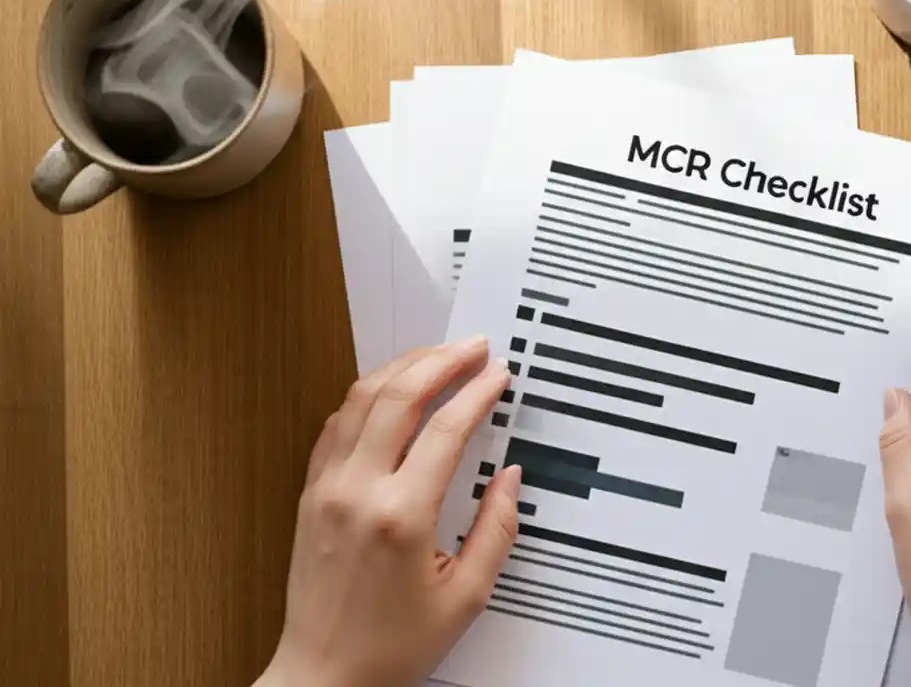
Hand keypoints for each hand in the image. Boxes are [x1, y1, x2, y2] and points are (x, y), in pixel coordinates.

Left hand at [255, 336, 521, 686]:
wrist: (323, 677)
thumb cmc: (390, 648)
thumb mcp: (466, 597)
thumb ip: (496, 529)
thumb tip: (509, 476)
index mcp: (401, 517)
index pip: (445, 429)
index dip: (477, 392)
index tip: (497, 374)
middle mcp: (357, 492)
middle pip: (397, 396)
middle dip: (440, 360)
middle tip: (472, 347)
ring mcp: (326, 489)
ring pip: (359, 399)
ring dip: (401, 368)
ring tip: (435, 356)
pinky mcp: (310, 495)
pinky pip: (334, 425)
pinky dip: (364, 397)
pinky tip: (389, 391)